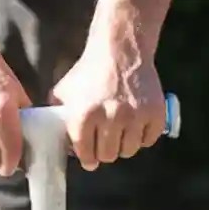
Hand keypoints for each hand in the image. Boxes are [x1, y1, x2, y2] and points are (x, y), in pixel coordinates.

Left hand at [49, 44, 165, 170]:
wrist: (120, 50)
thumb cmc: (90, 72)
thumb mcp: (64, 92)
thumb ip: (58, 117)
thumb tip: (54, 139)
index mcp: (84, 116)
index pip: (86, 154)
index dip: (88, 159)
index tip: (90, 159)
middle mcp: (110, 118)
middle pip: (109, 156)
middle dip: (105, 152)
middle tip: (105, 143)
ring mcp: (134, 116)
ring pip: (129, 151)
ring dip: (124, 145)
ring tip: (120, 133)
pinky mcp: (154, 113)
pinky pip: (149, 140)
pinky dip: (143, 137)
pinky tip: (137, 126)